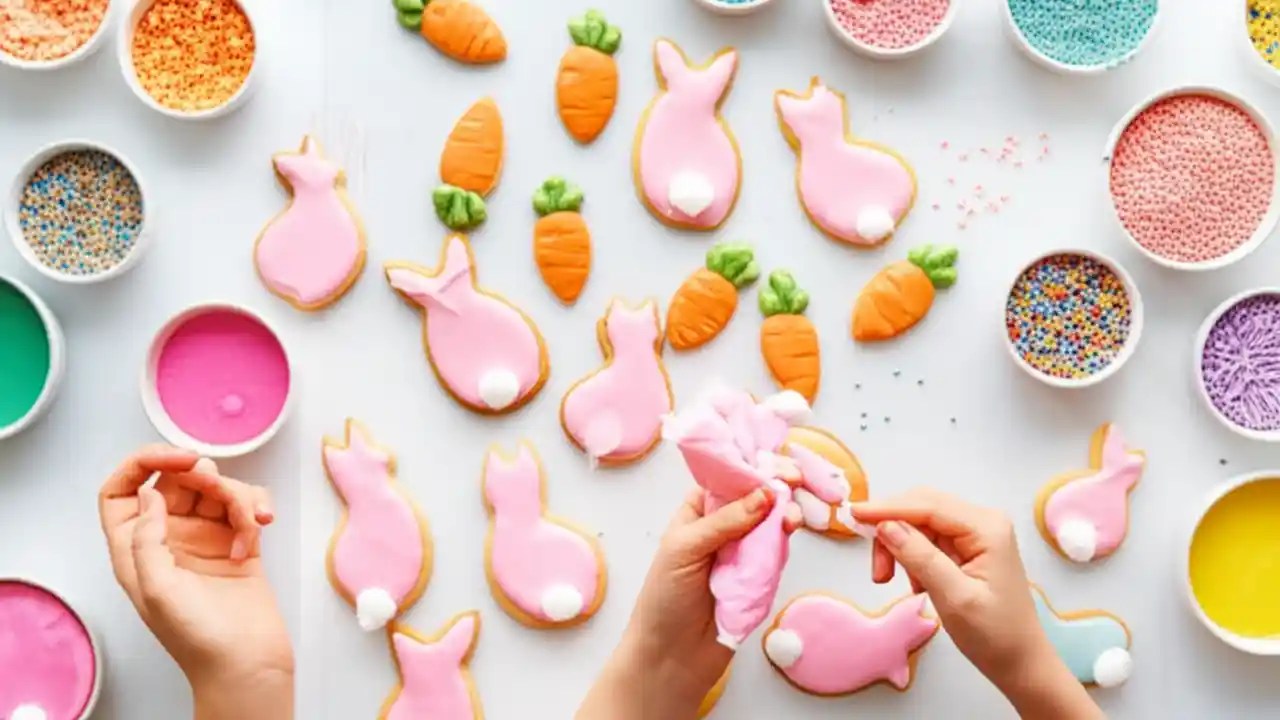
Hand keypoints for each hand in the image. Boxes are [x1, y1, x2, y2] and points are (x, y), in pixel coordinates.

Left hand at [99, 446, 293, 719]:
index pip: (123, 491)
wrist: (248, 664)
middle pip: (178, 483)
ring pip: (218, 491)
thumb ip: (145, 537)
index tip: (177, 459)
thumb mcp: (156, 589)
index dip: (144, 464)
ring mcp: (207, 541)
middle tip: (219, 488)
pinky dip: (256, 510)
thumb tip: (150, 494)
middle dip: (203, 477)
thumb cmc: (198, 638)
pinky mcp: (241, 544)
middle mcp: (169, 540)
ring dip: (238, 496)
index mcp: (137, 550)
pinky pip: (247, 507)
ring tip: (251, 523)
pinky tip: (258, 534)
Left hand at [578, 488, 799, 719]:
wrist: (672, 658)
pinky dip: (786, 542)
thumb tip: (763, 493)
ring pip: (772, 523)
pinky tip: (790, 533)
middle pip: (757, 496)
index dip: (752, 467)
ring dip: (785, 514)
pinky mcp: (760, 577)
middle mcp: (723, 526)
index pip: (729, 477)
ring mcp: (743, 551)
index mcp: (698, 511)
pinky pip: (778, 553)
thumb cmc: (664, 600)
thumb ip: (725, 520)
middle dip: (777, 487)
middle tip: (793, 483)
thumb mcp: (685, 549)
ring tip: (792, 517)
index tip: (775, 464)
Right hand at [852, 488, 1100, 718]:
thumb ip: (919, 557)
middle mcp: (983, 522)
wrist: (1020, 662)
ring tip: (892, 580)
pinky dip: (911, 556)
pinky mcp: (968, 548)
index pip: (927, 506)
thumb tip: (885, 525)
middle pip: (921, 508)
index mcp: (987, 528)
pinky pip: (927, 539)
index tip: (854, 514)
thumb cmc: (994, 635)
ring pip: (920, 524)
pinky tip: (915, 583)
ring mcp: (976, 534)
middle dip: (891, 531)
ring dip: (899, 547)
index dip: (887, 508)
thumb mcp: (954, 597)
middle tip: (878, 569)